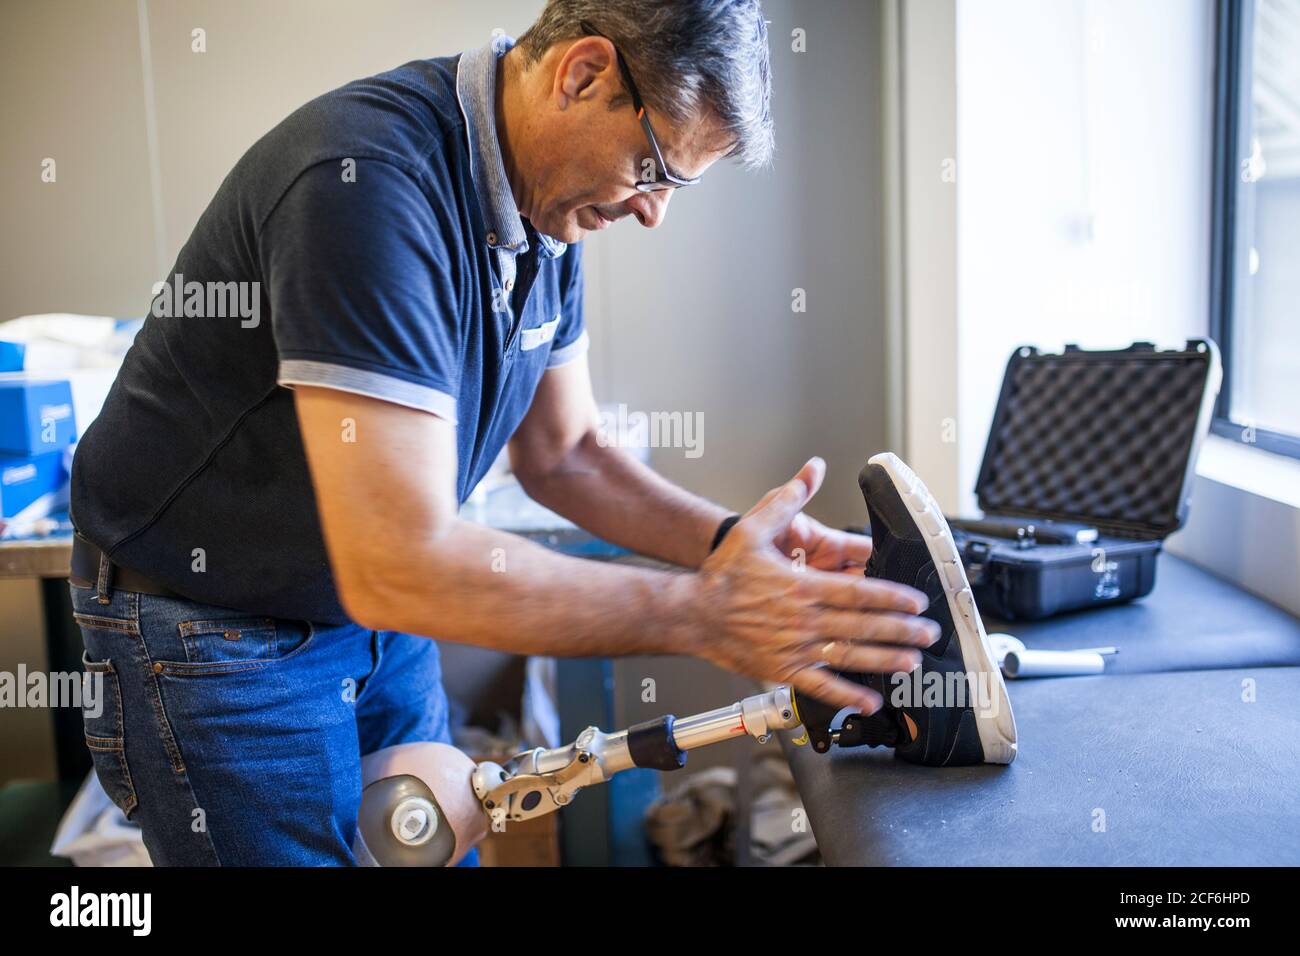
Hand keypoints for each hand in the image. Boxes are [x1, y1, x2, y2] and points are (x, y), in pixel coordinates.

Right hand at [688, 458, 938, 712]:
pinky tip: (870, 700)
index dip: (892, 598)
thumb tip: (811, 469)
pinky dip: (848, 695)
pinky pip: (821, 685)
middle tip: (928, 633)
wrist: (692, 614)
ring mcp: (794, 648)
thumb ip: (787, 500)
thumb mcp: (753, 528)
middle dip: (901, 630)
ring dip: (885, 660)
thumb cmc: (723, 575)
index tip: (916, 602)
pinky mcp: (783, 670)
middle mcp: (803, 620)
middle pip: (863, 625)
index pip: (858, 593)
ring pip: (849, 655)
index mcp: (802, 587)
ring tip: (912, 661)